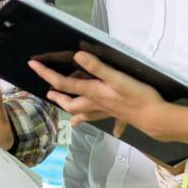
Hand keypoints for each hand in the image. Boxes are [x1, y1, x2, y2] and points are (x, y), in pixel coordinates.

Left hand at [28, 51, 166, 138]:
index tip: (32, 65)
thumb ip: (97, 67)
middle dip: (59, 98)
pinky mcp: (119, 115)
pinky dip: (109, 126)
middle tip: (49, 93)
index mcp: (92, 92)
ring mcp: (106, 111)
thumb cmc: (137, 96)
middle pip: (71, 103)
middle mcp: (95, 103)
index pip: (63, 83)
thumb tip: (77, 55)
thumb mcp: (116, 78)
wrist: (155, 117)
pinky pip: (109, 121)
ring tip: (71, 117)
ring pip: (86, 114)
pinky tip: (114, 131)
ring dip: (76, 113)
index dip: (47, 73)